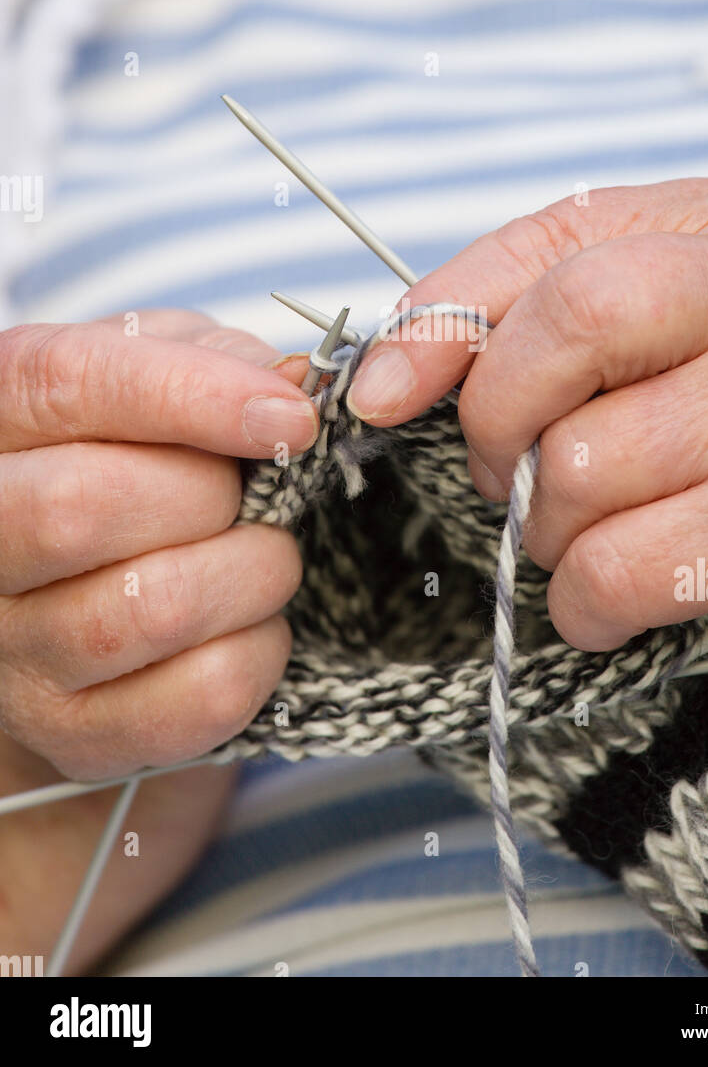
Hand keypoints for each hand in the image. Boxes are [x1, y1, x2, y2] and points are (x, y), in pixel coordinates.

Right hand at [0, 309, 316, 779]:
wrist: (102, 587)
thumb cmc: (144, 456)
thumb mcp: (168, 373)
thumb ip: (223, 359)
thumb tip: (293, 386)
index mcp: (0, 417)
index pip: (67, 386)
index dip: (192, 396)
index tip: (291, 419)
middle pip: (81, 507)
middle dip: (211, 496)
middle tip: (252, 494)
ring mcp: (13, 647)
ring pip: (150, 609)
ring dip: (251, 573)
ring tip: (259, 555)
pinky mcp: (75, 731)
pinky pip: (199, 696)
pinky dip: (260, 651)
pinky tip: (247, 621)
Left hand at [346, 177, 707, 695]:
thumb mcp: (635, 303)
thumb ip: (503, 304)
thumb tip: (376, 386)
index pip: (555, 263)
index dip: (446, 333)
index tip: (380, 397)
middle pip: (566, 342)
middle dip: (500, 426)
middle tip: (523, 460)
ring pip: (577, 473)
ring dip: (548, 522)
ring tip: (601, 514)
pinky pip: (616, 572)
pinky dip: (584, 598)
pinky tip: (619, 581)